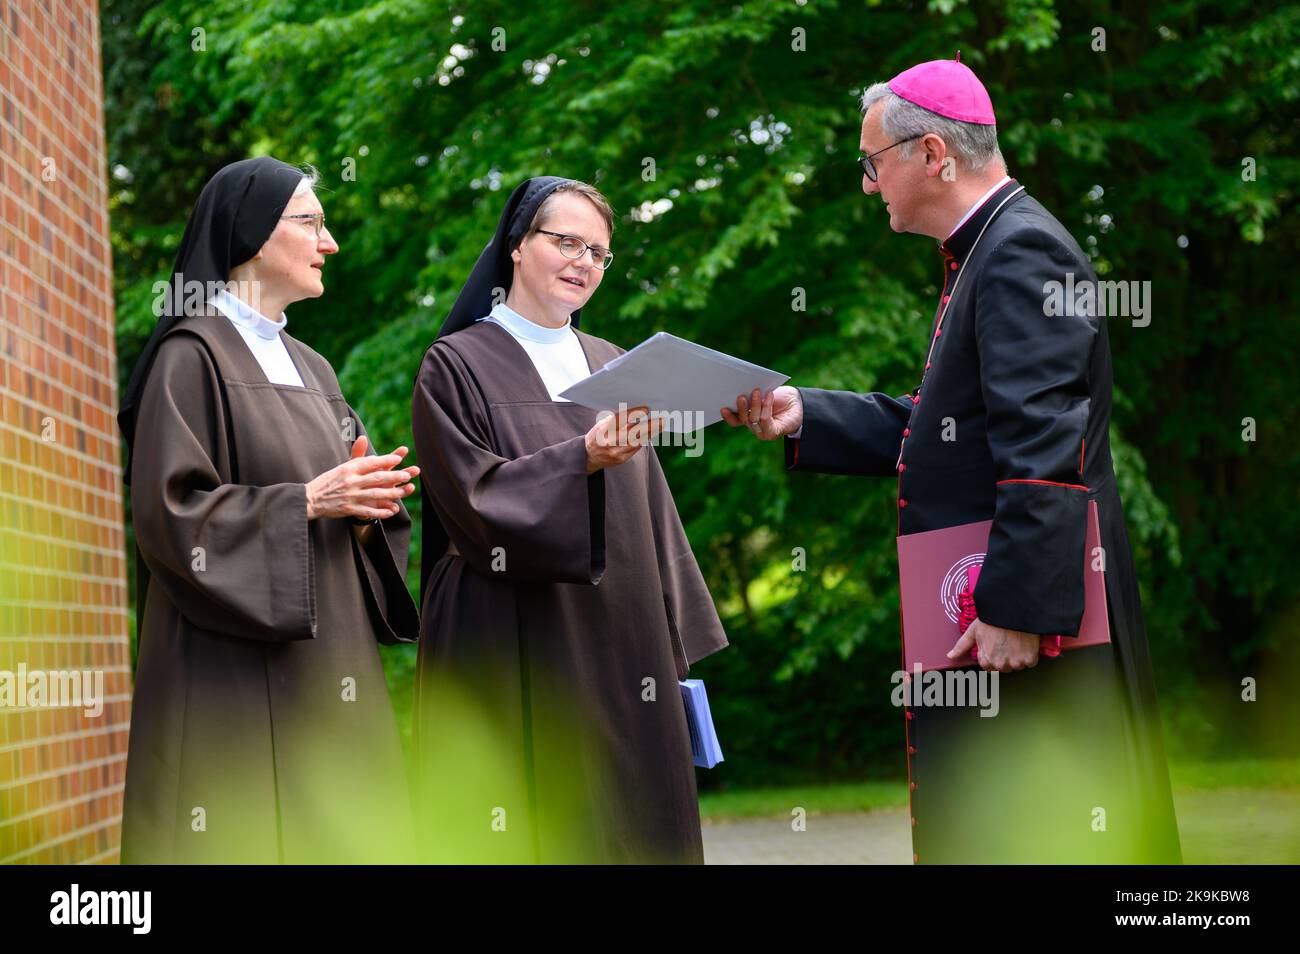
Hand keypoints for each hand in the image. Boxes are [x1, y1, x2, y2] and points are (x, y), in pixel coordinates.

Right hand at [305, 436, 419, 520]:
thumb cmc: (330, 481)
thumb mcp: (341, 466)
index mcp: (348, 469)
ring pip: (375, 494)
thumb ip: (356, 456)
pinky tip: (392, 511)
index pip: (370, 462)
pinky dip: (380, 511)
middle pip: (376, 477)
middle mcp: (350, 481)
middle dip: (394, 476)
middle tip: (407, 474)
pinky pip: (368, 510)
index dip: (385, 460)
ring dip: (392, 494)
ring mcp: (350, 495)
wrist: (310, 498)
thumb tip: (364, 438)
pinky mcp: (348, 508)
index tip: (398, 458)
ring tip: (404, 492)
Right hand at [585, 405, 661, 473]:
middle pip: (633, 432)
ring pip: (637, 441)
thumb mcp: (602, 424)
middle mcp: (609, 442)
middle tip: (661, 419)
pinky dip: (643, 440)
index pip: (619, 419)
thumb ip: (617, 419)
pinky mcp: (621, 459)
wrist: (589, 456)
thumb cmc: (598, 436)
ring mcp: (615, 452)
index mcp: (603, 429)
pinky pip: (636, 448)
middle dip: (649, 425)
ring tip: (660, 426)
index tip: (646, 409)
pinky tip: (650, 434)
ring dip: (650, 433)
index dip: (633, 413)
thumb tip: (636, 413)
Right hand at [720, 386, 802, 439]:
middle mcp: (754, 427)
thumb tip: (738, 386)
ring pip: (753, 419)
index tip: (722, 407)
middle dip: (741, 407)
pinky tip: (769, 395)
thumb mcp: (762, 393)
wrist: (799, 402)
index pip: (735, 420)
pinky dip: (766, 406)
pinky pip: (765, 420)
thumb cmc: (779, 397)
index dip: (728, 416)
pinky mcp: (773, 432)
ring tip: (756, 391)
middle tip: (741, 396)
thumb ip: (751, 394)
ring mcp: (763, 432)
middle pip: (743, 419)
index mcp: (748, 418)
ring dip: (755, 404)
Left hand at [947, 618, 1039, 672]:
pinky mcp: (1030, 659)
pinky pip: (1031, 662)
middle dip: (1005, 658)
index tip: (995, 645)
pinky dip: (1030, 654)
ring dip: (1018, 657)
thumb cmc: (992, 619)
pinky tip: (1025, 642)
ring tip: (1015, 641)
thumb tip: (949, 656)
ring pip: (1018, 665)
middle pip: (1004, 668)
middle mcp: (1001, 665)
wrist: (1013, 610)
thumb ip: (961, 646)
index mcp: (986, 660)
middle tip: (1006, 642)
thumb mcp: (973, 631)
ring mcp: (1016, 663)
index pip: (989, 667)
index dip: (992, 656)